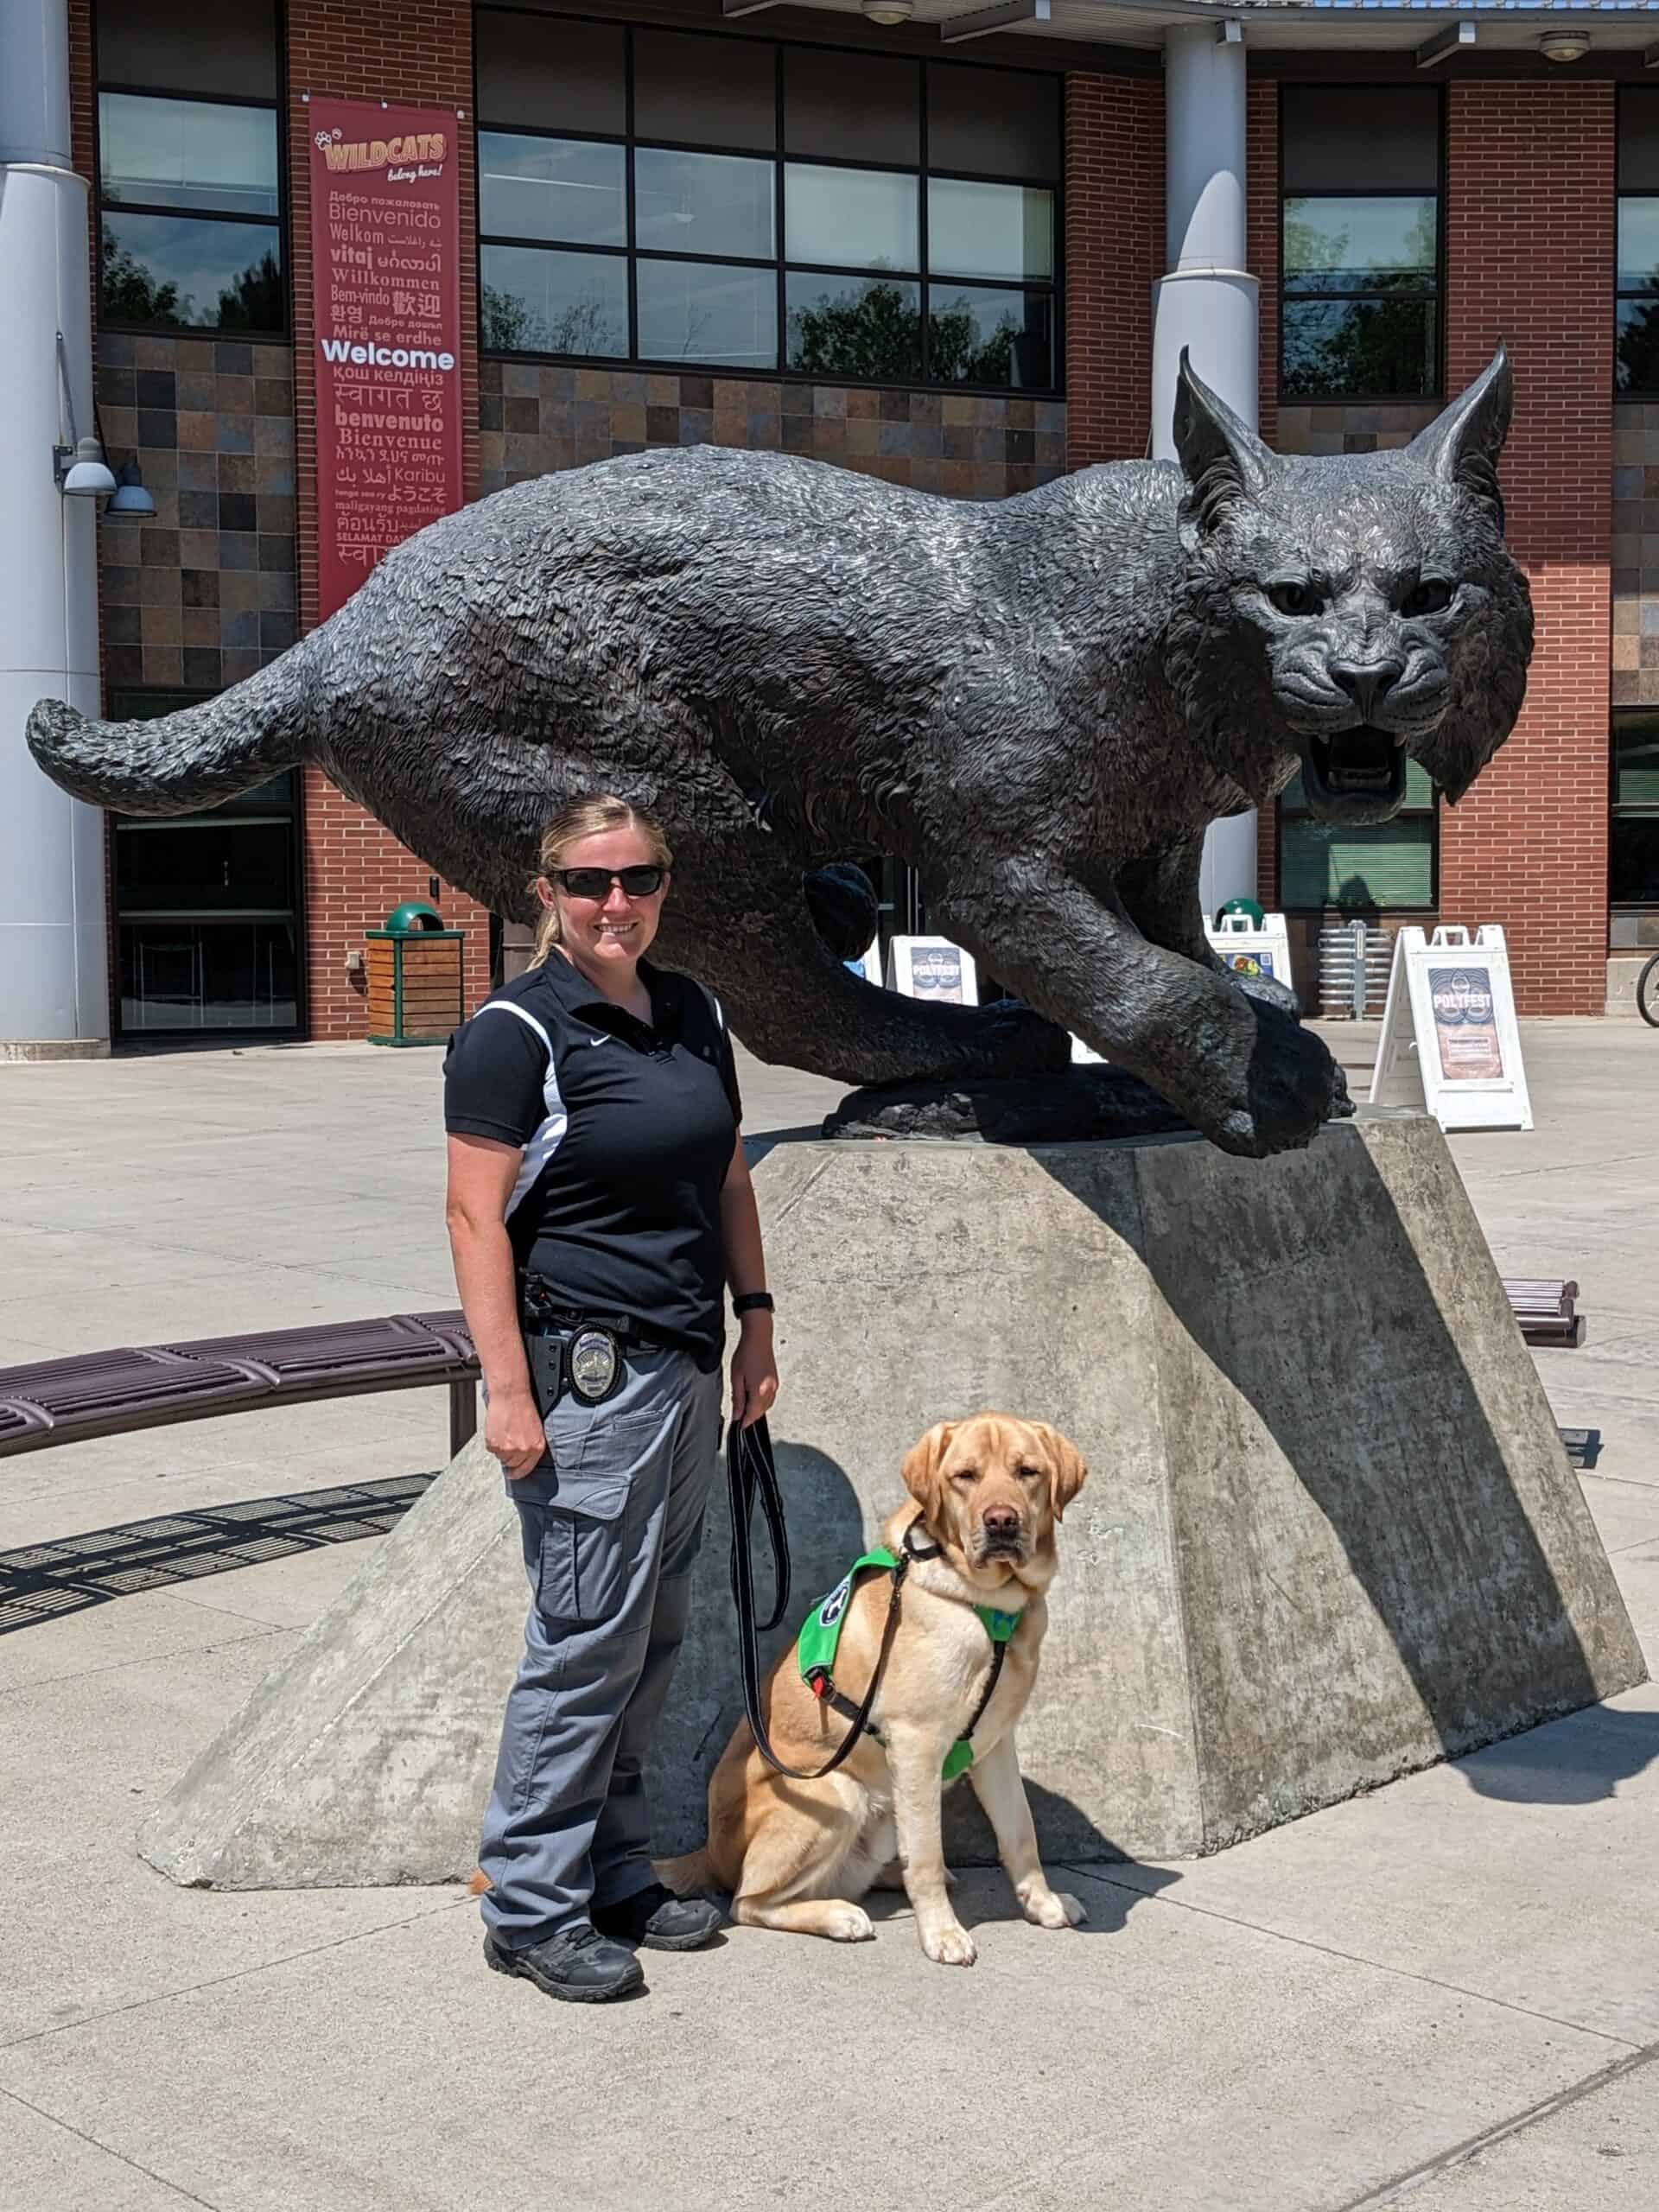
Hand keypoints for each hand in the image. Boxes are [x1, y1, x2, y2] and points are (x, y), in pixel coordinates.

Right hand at [484, 1383, 546, 1478]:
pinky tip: (498, 1430)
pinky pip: (491, 1449)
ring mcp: (508, 1449)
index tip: (513, 1474)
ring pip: (500, 1457)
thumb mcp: (536, 1429)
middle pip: (511, 1464)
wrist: (511, 1396)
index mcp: (536, 1447)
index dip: (518, 1473)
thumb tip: (523, 1458)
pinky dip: (493, 1441)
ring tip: (505, 1432)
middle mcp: (523, 1450)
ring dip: (501, 1448)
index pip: (526, 1469)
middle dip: (509, 1455)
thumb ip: (531, 1445)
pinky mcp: (495, 1444)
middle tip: (508, 1442)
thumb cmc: (523, 1408)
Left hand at [730, 1313, 777, 1429]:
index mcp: (759, 1391)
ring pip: (766, 1406)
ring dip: (755, 1409)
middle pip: (760, 1412)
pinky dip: (761, 1402)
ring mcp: (775, 1386)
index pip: (752, 1415)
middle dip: (750, 1416)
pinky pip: (769, 1398)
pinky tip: (753, 1396)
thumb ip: (738, 1399)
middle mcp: (770, 1391)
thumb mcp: (736, 1378)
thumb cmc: (746, 1354)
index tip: (738, 1427)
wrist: (759, 1338)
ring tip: (743, 1404)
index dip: (744, 1422)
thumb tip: (737, 1415)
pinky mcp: (776, 1381)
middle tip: (738, 1415)